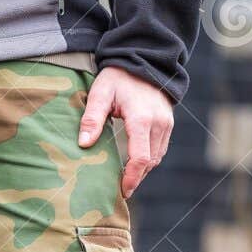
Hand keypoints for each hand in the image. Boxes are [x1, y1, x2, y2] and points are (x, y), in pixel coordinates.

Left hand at [78, 65, 173, 198]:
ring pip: (156, 158)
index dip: (131, 178)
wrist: (144, 60)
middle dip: (135, 178)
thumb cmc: (118, 77)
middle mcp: (158, 124)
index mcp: (142, 119)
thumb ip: (92, 119)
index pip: (140, 158)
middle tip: (119, 191)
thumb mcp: (100, 93)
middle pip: (149, 162)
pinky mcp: (167, 124)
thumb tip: (83, 144)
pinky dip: (148, 160)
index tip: (122, 191)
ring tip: (125, 181)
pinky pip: (160, 149)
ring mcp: (166, 124)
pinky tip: (134, 166)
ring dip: (142, 171)